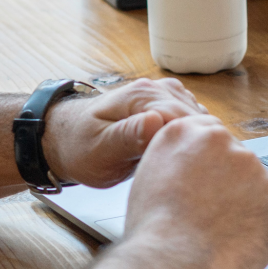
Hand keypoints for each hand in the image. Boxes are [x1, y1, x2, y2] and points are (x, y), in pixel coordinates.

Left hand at [41, 78, 205, 188]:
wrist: (67, 139)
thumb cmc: (79, 147)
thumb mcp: (100, 149)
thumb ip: (128, 136)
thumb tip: (156, 122)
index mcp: (142, 95)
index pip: (185, 119)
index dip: (194, 148)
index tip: (195, 172)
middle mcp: (157, 90)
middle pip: (197, 120)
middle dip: (199, 148)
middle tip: (193, 178)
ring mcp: (165, 97)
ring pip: (200, 122)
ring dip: (198, 145)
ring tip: (189, 171)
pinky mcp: (168, 108)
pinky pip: (193, 125)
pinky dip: (193, 141)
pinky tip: (184, 161)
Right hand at [120, 115, 267, 268]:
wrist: (172, 263)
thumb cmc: (154, 231)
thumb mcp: (149, 177)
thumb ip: (176, 160)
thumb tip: (194, 166)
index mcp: (184, 131)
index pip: (208, 135)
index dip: (207, 163)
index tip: (206, 181)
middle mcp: (221, 140)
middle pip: (233, 156)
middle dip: (227, 182)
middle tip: (209, 212)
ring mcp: (251, 166)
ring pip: (253, 183)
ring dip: (243, 202)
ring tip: (217, 230)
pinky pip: (267, 208)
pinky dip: (257, 223)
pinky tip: (234, 239)